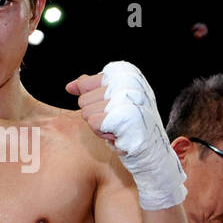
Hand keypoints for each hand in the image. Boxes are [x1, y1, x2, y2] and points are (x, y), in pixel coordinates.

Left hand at [65, 61, 184, 209]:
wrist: (153, 149)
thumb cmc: (130, 124)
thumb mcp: (112, 100)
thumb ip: (91, 89)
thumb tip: (69, 87)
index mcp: (127, 72)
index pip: (85, 84)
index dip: (93, 102)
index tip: (113, 108)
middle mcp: (128, 81)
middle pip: (83, 100)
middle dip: (95, 115)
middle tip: (116, 121)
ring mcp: (127, 98)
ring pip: (86, 113)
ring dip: (99, 127)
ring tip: (118, 128)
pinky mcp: (123, 117)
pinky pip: (93, 124)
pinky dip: (102, 134)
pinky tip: (118, 135)